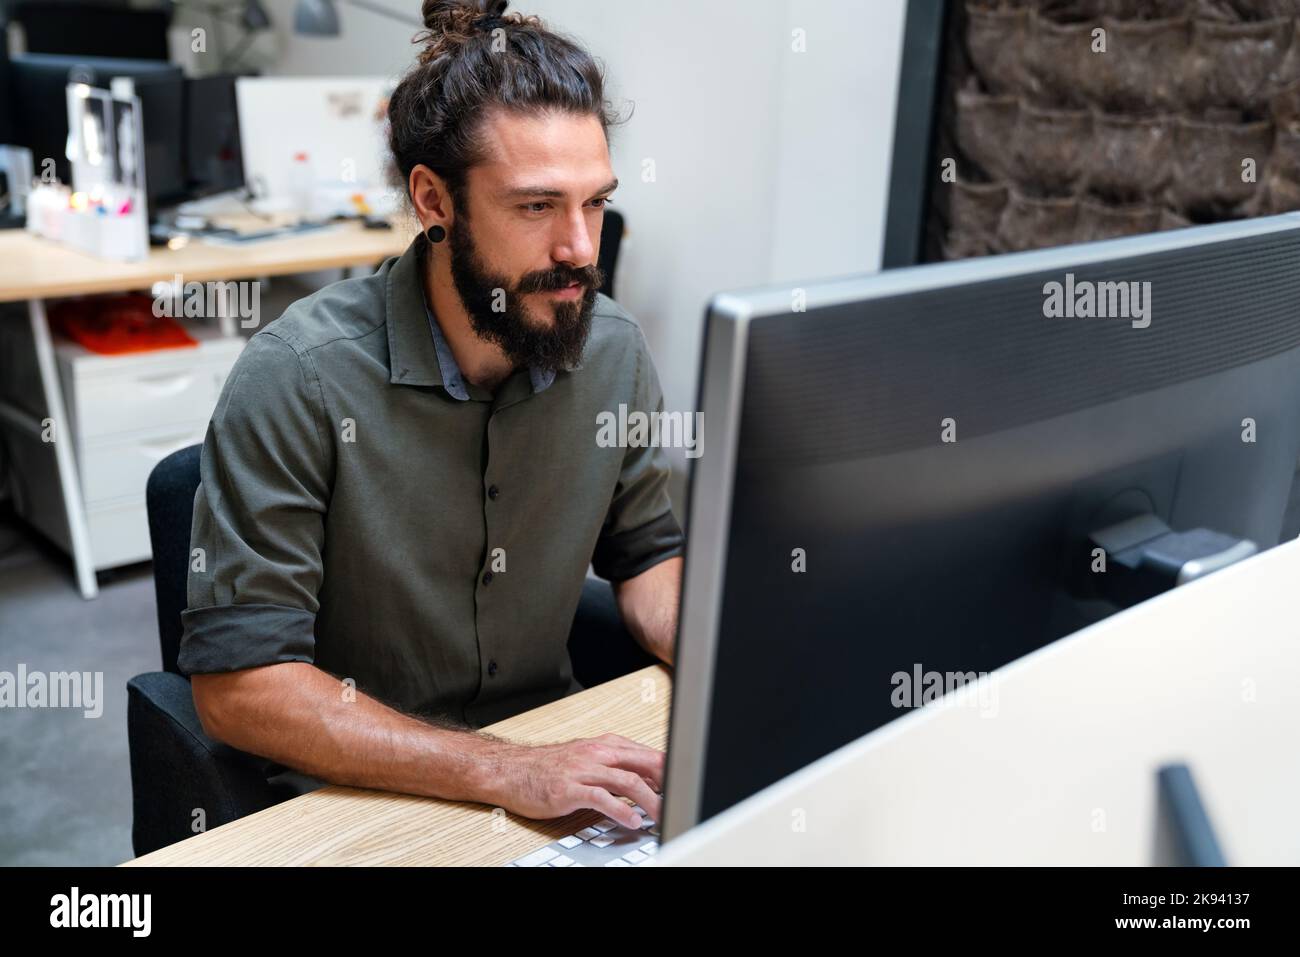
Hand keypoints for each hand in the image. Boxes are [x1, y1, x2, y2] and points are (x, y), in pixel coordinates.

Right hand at [477, 732, 663, 828]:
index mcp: (603, 745)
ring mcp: (583, 770)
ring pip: (627, 781)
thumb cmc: (547, 767)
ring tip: (662, 814)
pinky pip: (602, 798)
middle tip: (680, 799)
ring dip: (650, 799)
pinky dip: (621, 810)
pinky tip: (633, 821)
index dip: (667, 770)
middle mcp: (596, 753)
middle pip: (642, 763)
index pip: (645, 754)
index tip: (681, 784)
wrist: (510, 770)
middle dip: (666, 782)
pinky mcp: (570, 789)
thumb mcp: (585, 758)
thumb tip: (644, 780)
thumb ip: (614, 765)